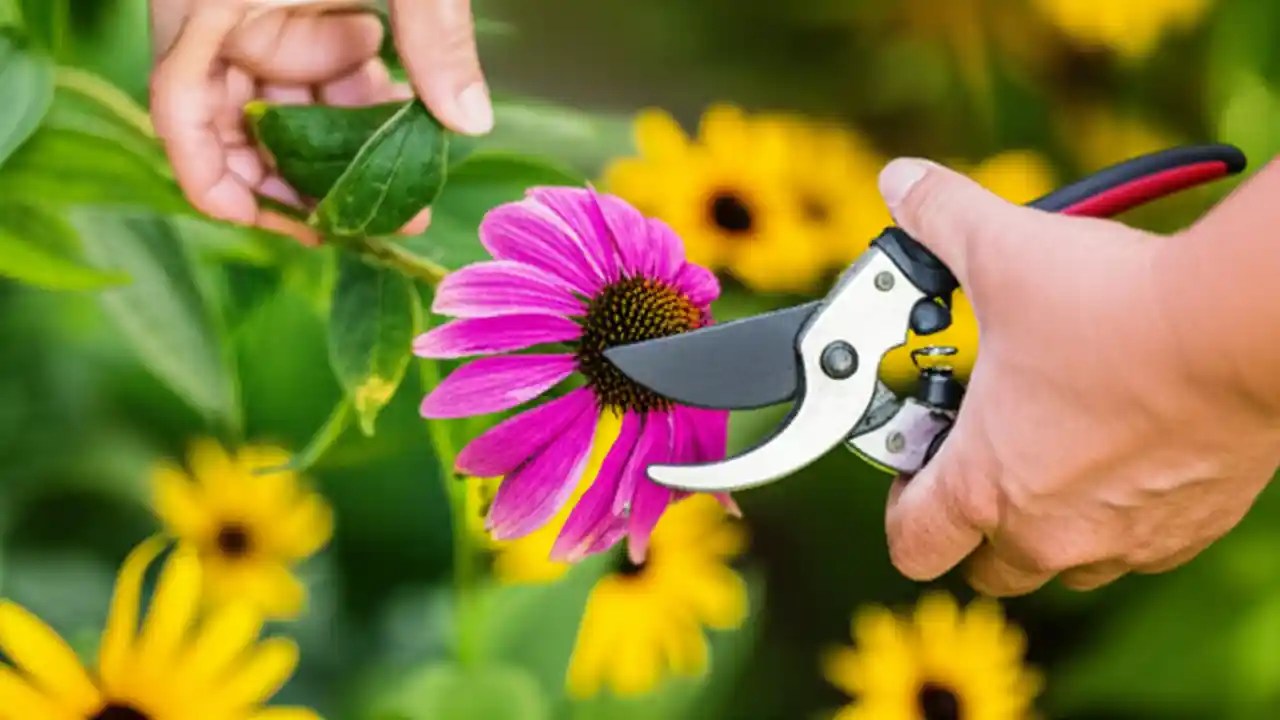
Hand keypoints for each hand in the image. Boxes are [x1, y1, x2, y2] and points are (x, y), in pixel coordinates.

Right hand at [149, 0, 490, 241]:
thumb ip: (434, 33)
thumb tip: (469, 121)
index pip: (180, 109)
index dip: (218, 180)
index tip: (280, 223)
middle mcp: (220, 10)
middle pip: (238, 122)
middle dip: (308, 177)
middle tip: (378, 220)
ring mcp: (254, 6)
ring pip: (286, 101)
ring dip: (345, 143)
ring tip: (413, 184)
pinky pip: (314, 66)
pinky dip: (356, 93)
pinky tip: (404, 102)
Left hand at [877, 159, 1279, 595]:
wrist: (1243, 327)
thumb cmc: (1115, 305)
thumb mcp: (1002, 248)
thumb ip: (936, 216)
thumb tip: (898, 181)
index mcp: (986, 485)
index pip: (913, 546)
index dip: (900, 506)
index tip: (915, 461)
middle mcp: (1051, 532)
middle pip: (985, 567)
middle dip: (970, 519)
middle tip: (980, 449)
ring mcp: (1125, 541)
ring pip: (1062, 564)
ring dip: (1043, 520)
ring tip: (1051, 443)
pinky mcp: (1189, 530)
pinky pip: (1135, 547)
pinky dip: (1116, 512)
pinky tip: (1122, 445)